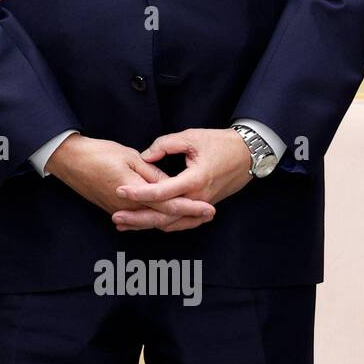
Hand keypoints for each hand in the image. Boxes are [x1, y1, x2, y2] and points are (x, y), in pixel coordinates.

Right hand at [45, 134, 215, 231]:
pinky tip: (165, 219)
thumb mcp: (129, 157)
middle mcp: (128, 208)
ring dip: (173, 221)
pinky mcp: (114, 210)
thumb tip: (169, 183)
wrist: (69, 161)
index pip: (169, 205)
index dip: (191, 207)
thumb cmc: (98, 154)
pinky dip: (156, 220)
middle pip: (163, 219)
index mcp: (134, 193)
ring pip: (152, 222)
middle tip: (208, 215)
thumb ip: (152, 173)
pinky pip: (140, 220)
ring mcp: (120, 211)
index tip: (209, 208)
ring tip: (194, 217)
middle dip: (188, 218)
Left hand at [110, 127, 252, 229]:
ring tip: (124, 224)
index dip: (139, 192)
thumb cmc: (220, 143)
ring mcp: (202, 205)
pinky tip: (147, 225)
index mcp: (195, 180)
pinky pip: (182, 223)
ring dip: (147, 225)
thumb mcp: (191, 137)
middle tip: (116, 216)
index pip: (162, 192)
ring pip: (172, 224)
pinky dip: (164, 225)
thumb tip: (145, 156)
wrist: (248, 154)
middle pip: (164, 216)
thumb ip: (165, 145)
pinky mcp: (203, 207)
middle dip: (138, 218)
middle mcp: (198, 198)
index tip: (120, 190)